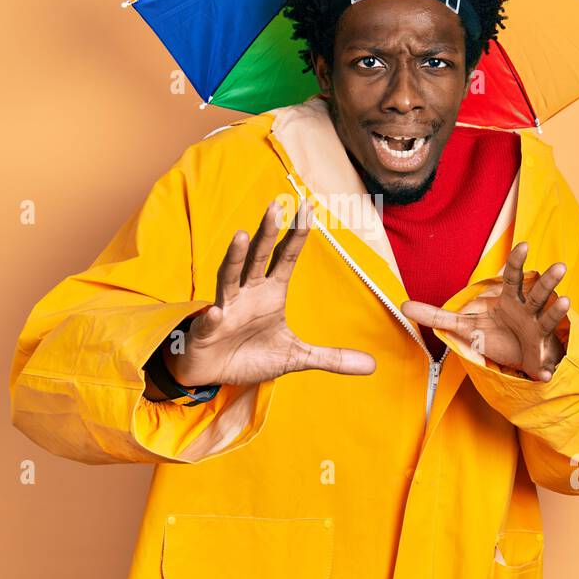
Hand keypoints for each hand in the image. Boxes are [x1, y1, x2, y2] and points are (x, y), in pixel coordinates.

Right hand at [161, 198, 376, 387]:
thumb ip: (332, 358)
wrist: (214, 372)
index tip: (307, 208)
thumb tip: (372, 365)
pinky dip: (211, 317)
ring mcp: (226, 308)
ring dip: (235, 257)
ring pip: (230, 277)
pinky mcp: (207, 331)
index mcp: (270, 292)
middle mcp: (248, 293)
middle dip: (267, 232)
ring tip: (242, 236)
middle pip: (259, 257)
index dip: (296, 235)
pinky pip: (209, 321)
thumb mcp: (297, 357)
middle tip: (276, 206)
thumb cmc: (252, 355)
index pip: (286, 258)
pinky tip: (215, 312)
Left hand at [401, 242, 569, 381]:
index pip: (513, 276)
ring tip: (566, 301)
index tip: (524, 245)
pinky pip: (543, 360)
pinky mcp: (541, 353)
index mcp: (510, 299)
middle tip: (560, 267)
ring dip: (558, 310)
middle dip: (548, 280)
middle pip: (539, 291)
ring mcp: (538, 329)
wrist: (516, 357)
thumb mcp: (462, 325)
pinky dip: (543, 369)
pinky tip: (544, 374)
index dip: (518, 261)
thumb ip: (436, 316)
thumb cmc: (494, 334)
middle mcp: (528, 310)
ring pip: (549, 316)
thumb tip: (402, 306)